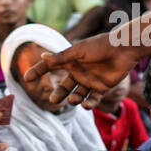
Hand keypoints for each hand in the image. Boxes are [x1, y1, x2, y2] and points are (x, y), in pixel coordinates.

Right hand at [24, 31, 140, 108]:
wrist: (124, 49)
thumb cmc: (101, 46)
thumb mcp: (79, 51)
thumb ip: (62, 57)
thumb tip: (42, 57)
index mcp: (71, 61)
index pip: (50, 66)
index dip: (38, 71)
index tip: (26, 78)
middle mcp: (79, 71)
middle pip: (64, 86)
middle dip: (58, 94)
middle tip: (53, 100)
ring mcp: (90, 81)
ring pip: (77, 94)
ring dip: (74, 99)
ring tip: (73, 99)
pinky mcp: (102, 88)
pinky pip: (92, 99)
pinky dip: (88, 104)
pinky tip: (85, 105)